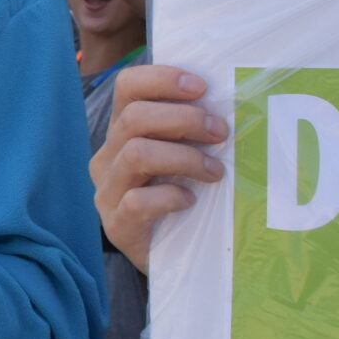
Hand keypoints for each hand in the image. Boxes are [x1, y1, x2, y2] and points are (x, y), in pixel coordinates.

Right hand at [88, 64, 225, 269]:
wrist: (170, 258)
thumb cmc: (182, 198)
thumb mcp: (183, 156)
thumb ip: (191, 131)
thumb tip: (230, 104)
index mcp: (122, 131)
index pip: (127, 86)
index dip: (162, 79)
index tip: (201, 87)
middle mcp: (107, 157)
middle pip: (134, 118)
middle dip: (184, 119)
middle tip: (220, 132)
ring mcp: (107, 192)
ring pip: (136, 154)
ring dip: (184, 157)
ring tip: (214, 171)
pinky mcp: (116, 225)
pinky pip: (138, 201)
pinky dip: (170, 196)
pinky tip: (190, 200)